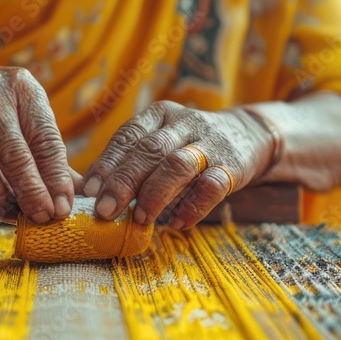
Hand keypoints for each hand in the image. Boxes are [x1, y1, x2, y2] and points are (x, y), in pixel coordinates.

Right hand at [0, 45, 77, 222]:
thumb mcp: (27, 107)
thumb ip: (51, 149)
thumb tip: (82, 192)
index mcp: (22, 90)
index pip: (45, 140)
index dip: (57, 179)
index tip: (65, 207)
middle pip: (14, 158)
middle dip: (33, 195)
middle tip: (46, 218)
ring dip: (5, 206)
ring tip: (21, 217)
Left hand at [83, 101, 274, 229]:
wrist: (250, 135)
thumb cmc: (188, 146)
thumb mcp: (161, 142)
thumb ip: (132, 162)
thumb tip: (92, 195)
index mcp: (158, 115)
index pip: (128, 136)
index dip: (107, 164)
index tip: (90, 191)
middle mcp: (182, 124)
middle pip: (149, 150)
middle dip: (124, 182)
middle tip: (106, 211)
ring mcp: (209, 143)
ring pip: (178, 165)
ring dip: (155, 194)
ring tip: (140, 218)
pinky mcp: (233, 165)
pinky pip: (211, 186)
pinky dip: (193, 207)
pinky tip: (177, 224)